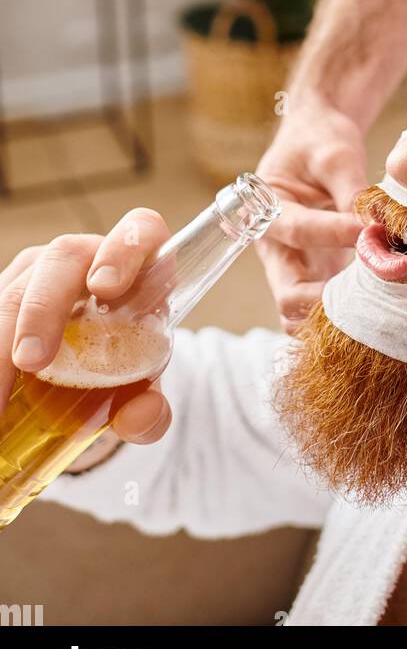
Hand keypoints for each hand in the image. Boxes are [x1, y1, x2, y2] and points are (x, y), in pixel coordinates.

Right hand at [0, 209, 172, 445]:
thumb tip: (140, 418)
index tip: (105, 288)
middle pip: (63, 258)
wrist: (93, 358)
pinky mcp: (8, 289)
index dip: (125, 250)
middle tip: (32, 361)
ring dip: (2, 340)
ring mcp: (41, 270)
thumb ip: (150, 407)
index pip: (140, 231)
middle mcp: (87, 257)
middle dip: (43, 308)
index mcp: (138, 265)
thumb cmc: (127, 355)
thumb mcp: (144, 384)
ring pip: (17, 286)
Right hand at [255, 96, 365, 332]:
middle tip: (373, 291)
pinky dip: (346, 315)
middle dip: (328, 303)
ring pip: (301, 316)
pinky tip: (380, 301)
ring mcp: (294, 269)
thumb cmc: (319, 142)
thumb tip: (377, 226)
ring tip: (378, 299)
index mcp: (267, 211)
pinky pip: (321, 311)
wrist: (316, 141)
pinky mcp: (316, 277)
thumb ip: (352, 190)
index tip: (372, 231)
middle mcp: (276, 249)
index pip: (298, 231)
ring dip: (337, 315)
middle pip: (288, 296)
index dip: (335, 233)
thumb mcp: (335, 155)